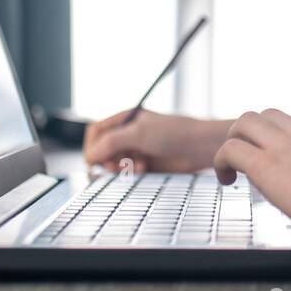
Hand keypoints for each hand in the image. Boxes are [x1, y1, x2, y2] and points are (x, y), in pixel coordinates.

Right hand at [82, 108, 227, 172]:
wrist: (199, 147)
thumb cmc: (174, 133)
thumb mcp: (139, 133)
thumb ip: (112, 142)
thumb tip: (91, 155)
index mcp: (126, 118)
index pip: (96, 132)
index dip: (92, 146)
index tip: (94, 160)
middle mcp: (128, 133)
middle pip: (102, 149)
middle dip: (107, 159)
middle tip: (116, 166)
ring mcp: (136, 148)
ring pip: (114, 161)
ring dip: (121, 166)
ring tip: (136, 166)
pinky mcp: (144, 163)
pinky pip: (127, 171)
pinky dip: (132, 171)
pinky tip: (145, 169)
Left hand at [212, 109, 290, 243]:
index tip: (290, 173)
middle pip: (269, 116)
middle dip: (254, 135)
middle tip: (251, 163)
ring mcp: (285, 146)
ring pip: (244, 122)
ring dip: (233, 141)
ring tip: (231, 170)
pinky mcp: (266, 165)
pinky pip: (230, 150)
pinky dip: (221, 162)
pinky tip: (226, 182)